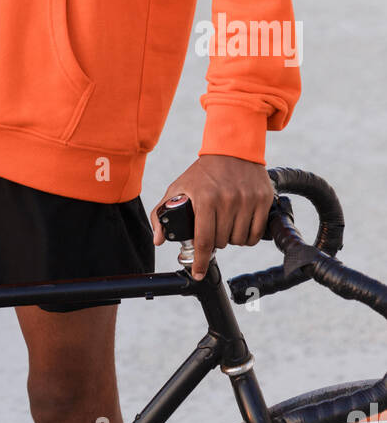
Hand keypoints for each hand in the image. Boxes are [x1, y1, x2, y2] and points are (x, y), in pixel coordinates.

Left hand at [149, 155, 274, 279]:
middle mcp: (228, 200)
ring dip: (230, 239)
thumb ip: (162, 213)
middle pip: (221, 242)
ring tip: (224, 225)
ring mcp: (247, 200)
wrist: (232, 148)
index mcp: (205, 198)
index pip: (203, 240)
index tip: (198, 273)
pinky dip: (247, 237)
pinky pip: (255, 235)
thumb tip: (159, 239)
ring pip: (238, 241)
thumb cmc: (202, 172)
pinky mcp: (263, 200)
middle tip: (211, 229)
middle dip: (213, 241)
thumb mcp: (178, 187)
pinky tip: (239, 226)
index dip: (200, 261)